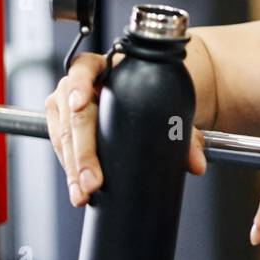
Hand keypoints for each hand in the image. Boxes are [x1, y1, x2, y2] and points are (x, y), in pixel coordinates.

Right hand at [45, 52, 206, 205]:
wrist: (148, 97)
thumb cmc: (156, 94)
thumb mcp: (170, 107)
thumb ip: (187, 133)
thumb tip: (197, 164)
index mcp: (104, 67)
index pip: (85, 68)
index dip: (80, 85)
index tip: (81, 104)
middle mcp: (79, 83)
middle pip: (73, 113)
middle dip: (82, 152)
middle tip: (93, 180)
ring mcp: (66, 104)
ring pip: (63, 135)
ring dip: (72, 167)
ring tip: (85, 193)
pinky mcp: (62, 126)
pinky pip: (62, 148)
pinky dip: (70, 171)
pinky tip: (79, 190)